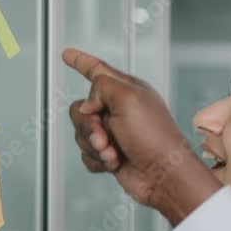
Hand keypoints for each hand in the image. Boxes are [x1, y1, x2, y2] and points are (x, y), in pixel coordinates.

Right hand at [62, 48, 221, 223]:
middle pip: (81, 109)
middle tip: (105, 137)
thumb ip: (102, 86)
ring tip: (115, 153)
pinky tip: (114, 163)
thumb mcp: (128, 98)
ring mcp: (114, 133)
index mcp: (127, 90)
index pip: (98, 70)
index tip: (67, 54)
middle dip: (88, 126)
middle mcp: (119, 109)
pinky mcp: (110, 154)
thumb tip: (88, 104)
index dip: (81, 61)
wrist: (162, 176)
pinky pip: (86, 154)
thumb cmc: (154, 137)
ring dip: (95, 146)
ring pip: (81, 133)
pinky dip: (97, 161)